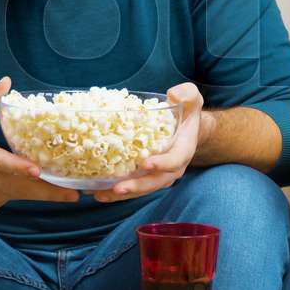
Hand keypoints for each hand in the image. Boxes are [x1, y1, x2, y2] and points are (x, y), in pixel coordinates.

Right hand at [0, 77, 79, 208]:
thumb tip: (7, 81)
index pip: (0, 162)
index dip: (19, 168)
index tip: (37, 171)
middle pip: (19, 187)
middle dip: (48, 192)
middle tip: (73, 194)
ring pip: (19, 195)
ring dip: (43, 195)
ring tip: (70, 194)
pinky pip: (11, 198)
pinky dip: (23, 192)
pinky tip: (38, 187)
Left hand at [97, 82, 203, 201]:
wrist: (186, 126)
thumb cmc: (186, 110)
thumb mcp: (191, 98)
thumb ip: (187, 94)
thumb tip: (173, 95)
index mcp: (183, 149)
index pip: (174, 160)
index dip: (161, 164)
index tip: (145, 164)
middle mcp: (173, 167)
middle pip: (156, 182)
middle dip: (137, 186)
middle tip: (118, 188)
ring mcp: (160, 174)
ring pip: (143, 188)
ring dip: (123, 193)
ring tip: (101, 195)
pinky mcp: (147, 175)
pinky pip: (134, 186)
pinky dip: (117, 191)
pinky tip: (98, 191)